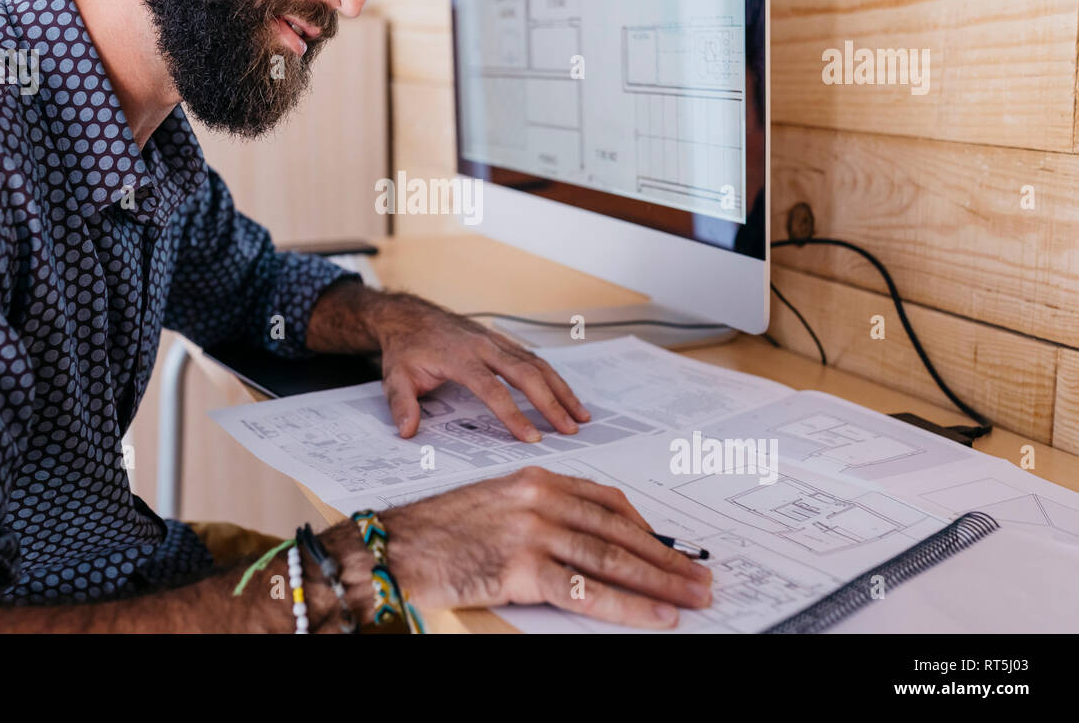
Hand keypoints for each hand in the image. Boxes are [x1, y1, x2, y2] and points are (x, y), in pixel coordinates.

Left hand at [371, 293, 589, 441]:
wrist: (409, 317)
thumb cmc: (406, 348)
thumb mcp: (394, 377)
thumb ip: (401, 404)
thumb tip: (408, 431)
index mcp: (459, 358)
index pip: (492, 389)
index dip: (513, 415)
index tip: (531, 437)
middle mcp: (483, 347)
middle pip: (525, 374)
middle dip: (550, 403)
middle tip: (569, 429)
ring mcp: (495, 342)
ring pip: (536, 364)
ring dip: (560, 390)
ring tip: (580, 416)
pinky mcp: (501, 342)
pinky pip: (533, 359)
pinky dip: (553, 378)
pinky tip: (565, 395)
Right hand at [381, 466, 713, 628]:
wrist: (395, 548)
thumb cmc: (437, 533)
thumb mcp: (495, 506)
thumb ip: (539, 515)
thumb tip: (585, 544)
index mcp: (536, 479)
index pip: (607, 500)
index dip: (645, 527)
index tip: (668, 546)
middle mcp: (540, 498)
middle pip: (619, 531)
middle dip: (666, 557)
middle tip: (700, 576)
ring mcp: (534, 531)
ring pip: (612, 560)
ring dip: (660, 582)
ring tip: (692, 598)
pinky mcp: (524, 566)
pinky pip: (588, 591)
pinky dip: (628, 606)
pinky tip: (654, 616)